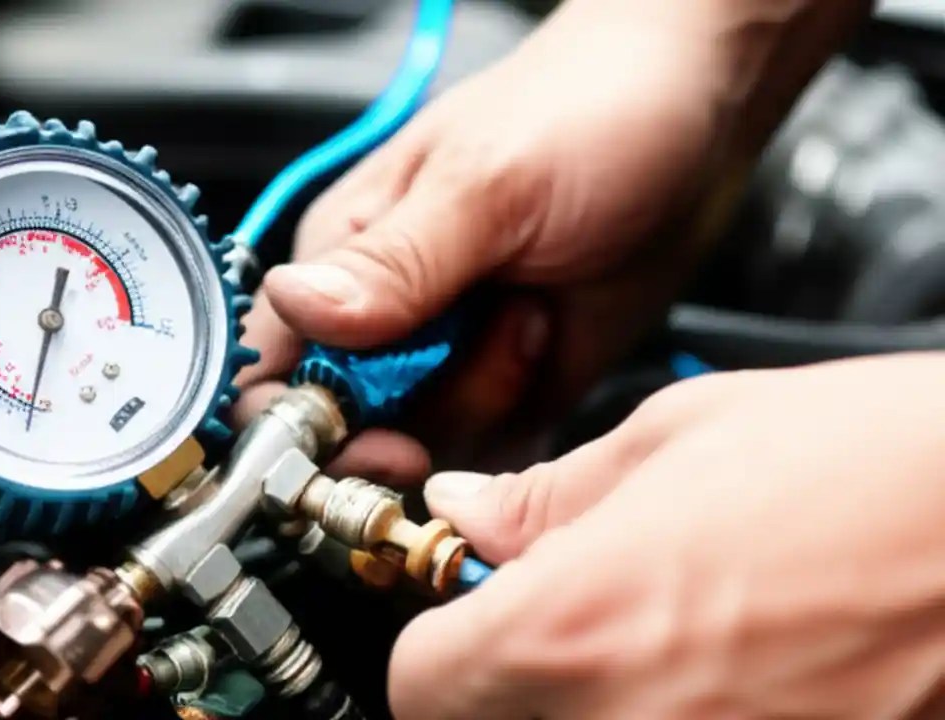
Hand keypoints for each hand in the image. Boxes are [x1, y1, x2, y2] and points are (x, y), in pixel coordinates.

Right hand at [235, 0, 869, 479]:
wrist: (697, 112)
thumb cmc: (583, 110)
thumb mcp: (488, 186)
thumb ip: (393, 262)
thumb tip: (296, 305)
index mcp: (344, 258)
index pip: (279, 371)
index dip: (307, 425)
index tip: (377, 434)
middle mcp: (387, 316)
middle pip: (356, 429)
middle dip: (426, 408)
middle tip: (491, 337)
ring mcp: (451, 355)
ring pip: (431, 445)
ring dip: (490, 397)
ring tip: (532, 312)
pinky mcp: (512, 384)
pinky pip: (494, 449)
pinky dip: (527, 417)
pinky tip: (552, 341)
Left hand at [390, 353, 944, 719]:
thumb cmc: (878, 466)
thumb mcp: (681, 438)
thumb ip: (548, 497)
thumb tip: (469, 512)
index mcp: (574, 627)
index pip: (420, 685)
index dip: (438, 644)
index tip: (468, 616)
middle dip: (505, 683)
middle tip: (571, 624)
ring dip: (588, 707)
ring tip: (662, 641)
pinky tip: (724, 679)